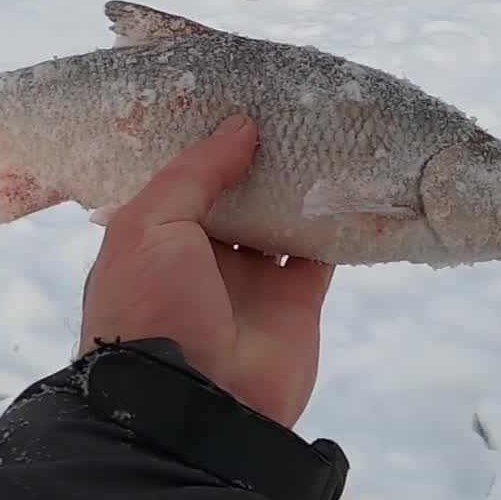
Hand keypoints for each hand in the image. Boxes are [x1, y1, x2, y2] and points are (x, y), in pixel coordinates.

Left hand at [79, 114, 335, 426]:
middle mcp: (203, 258)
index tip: (236, 94)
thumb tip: (241, 126)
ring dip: (301, 183)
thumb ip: (194, 172)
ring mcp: (252, 282)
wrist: (192, 404)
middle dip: (259, 157)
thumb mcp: (149, 226)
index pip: (185, 180)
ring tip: (325, 127)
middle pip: (237, 195)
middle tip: (290, 103)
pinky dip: (337, 221)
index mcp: (155, 239)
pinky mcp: (297, 303)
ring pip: (282, 218)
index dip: (207, 142)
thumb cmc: (152, 308)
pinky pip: (321, 253)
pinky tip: (352, 177)